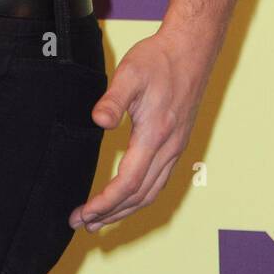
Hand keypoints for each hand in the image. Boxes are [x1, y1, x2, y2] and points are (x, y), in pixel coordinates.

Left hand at [68, 25, 216, 233]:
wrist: (190, 50)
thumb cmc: (157, 60)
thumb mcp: (130, 74)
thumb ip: (113, 100)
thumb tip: (98, 121)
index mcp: (155, 135)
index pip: (128, 183)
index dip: (106, 203)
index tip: (84, 213)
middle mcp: (169, 148)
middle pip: (139, 196)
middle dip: (111, 214)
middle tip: (83, 224)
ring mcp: (175, 148)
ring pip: (151, 192)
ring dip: (125, 210)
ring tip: (101, 220)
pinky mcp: (176, 144)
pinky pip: (158, 182)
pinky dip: (140, 197)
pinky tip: (127, 199)